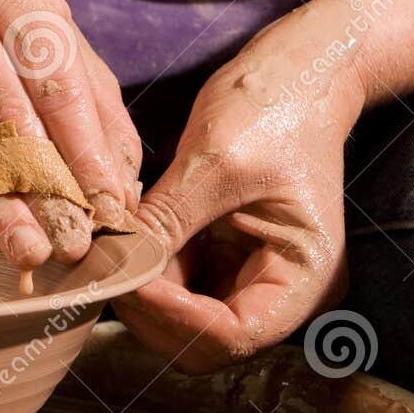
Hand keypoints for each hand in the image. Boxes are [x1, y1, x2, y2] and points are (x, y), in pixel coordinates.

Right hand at [0, 0, 141, 269]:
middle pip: (8, 110)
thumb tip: (122, 196)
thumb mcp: (65, 68)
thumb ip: (102, 122)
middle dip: (45, 183)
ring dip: (1, 202)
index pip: (58, 84)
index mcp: (18, 1)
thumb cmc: (10, 57)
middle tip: (72, 241)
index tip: (109, 207)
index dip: (87, 150)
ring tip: (30, 249)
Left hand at [114, 32, 363, 372]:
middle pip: (205, 340)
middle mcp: (284, 289)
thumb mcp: (216, 161)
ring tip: (112, 246)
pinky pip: (177, 285)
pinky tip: (125, 237)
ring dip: (144, 292)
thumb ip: (166, 221)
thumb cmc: (275, 105)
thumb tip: (111, 263)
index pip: (234, 335)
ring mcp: (253, 276)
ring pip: (184, 319)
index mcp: (306, 275)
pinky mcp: (225, 259)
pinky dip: (147, 270)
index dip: (174, 318)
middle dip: (152, 310)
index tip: (130, 279)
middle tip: (107, 267)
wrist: (297, 72)